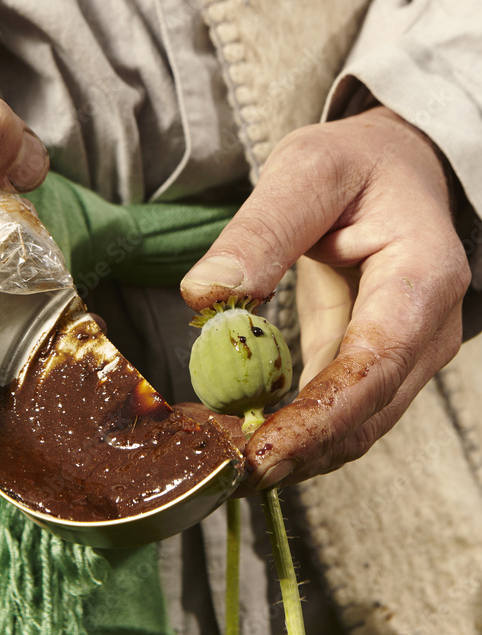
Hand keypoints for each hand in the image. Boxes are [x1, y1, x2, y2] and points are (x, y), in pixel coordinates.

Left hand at [181, 106, 469, 487]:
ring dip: (290, 450)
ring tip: (219, 461)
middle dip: (295, 449)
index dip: (317, 418)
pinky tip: (239, 432)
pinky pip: (337, 409)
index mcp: (423, 276)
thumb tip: (206, 295)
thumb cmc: (358, 165)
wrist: (396, 168)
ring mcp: (405, 352)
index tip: (259, 451)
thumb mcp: (307, 170)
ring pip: (354, 426)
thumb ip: (262, 229)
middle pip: (367, 414)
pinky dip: (291, 427)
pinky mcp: (372, 361)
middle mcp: (428, 328)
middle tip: (219, 469)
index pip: (374, 365)